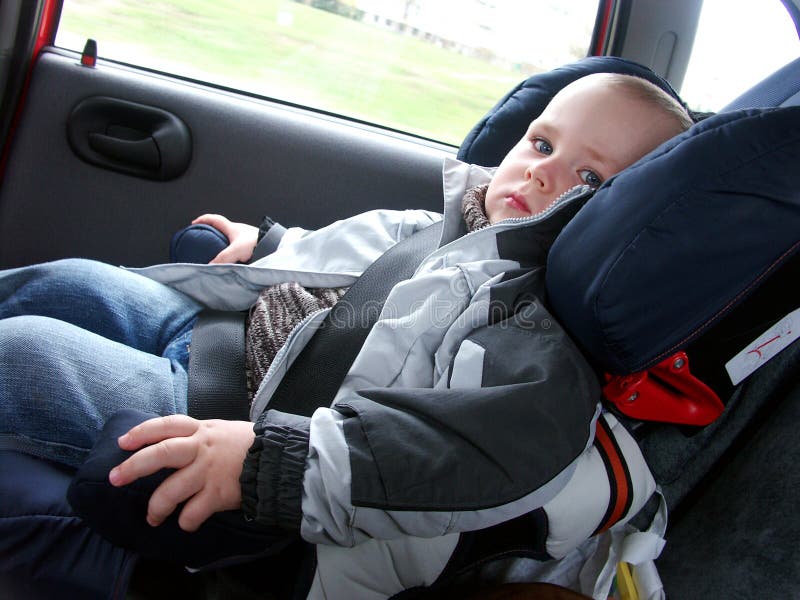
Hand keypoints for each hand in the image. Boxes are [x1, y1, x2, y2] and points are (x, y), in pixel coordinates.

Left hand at [109, 415, 255, 531]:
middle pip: (162, 454)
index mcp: (201, 430)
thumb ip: (197, 435)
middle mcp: (201, 448)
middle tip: (115, 478)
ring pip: (171, 491)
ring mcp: (209, 472)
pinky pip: (192, 512)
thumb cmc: (247, 445)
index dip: (142, 432)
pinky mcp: (218, 494)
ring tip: (152, 517)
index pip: (167, 425)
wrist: (277, 459)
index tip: (123, 442)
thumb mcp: (220, 430)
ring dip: (156, 507)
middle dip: (134, 467)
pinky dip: (185, 521)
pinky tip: (186, 522)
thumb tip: (170, 443)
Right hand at [192, 213, 258, 263]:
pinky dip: (232, 250)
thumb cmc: (257, 244)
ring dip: (223, 243)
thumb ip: (222, 259)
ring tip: (217, 252)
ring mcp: (247, 238)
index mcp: (233, 228)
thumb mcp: (236, 251)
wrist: (275, 247)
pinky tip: (232, 259)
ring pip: (231, 239)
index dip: (203, 219)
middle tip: (205, 239)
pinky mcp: (254, 245)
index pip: (215, 219)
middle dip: (212, 232)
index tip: (194, 223)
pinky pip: (239, 246)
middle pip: (222, 229)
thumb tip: (209, 267)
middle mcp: (240, 231)